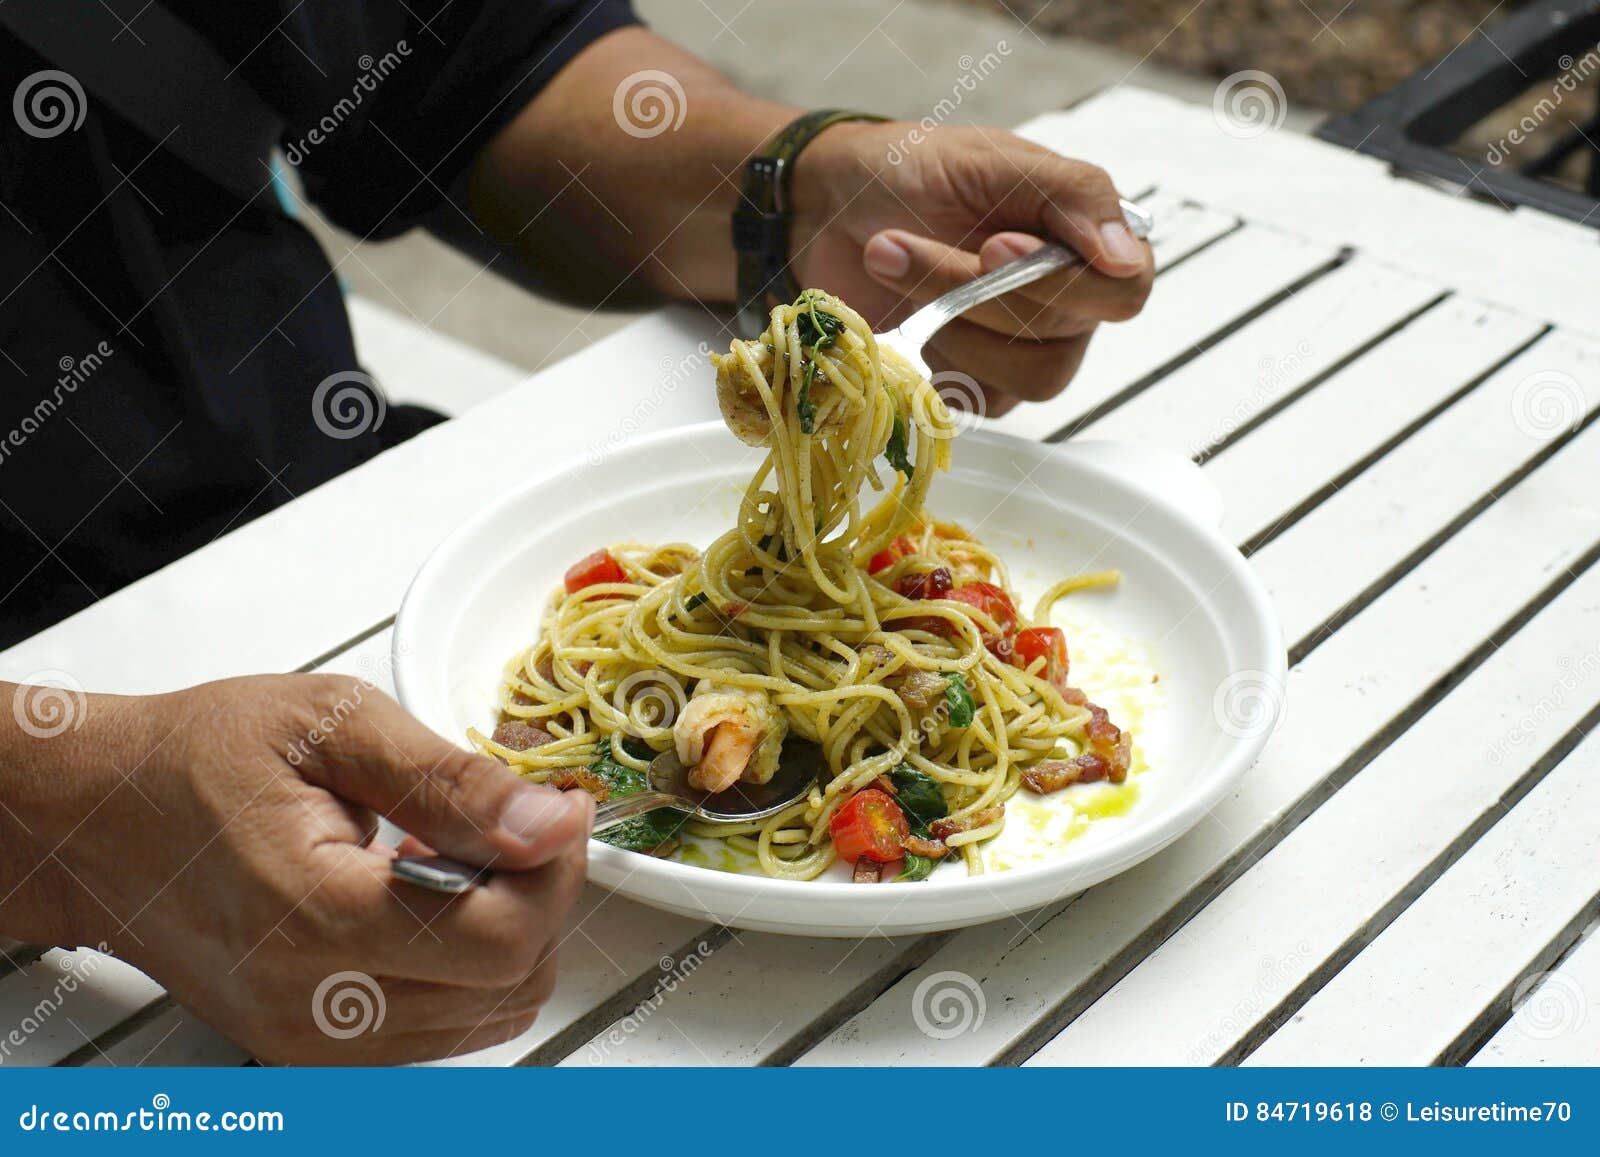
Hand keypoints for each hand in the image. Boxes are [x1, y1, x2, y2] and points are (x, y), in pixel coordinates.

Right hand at [0, 674, 593, 1063]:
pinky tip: (427, 900)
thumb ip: (449, 780)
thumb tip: (546, 823)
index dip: (555, 871)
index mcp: (319, 916)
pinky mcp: (316, 1048)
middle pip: (510, 982)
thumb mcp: (333, 725)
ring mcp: (314, 1040)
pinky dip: (466, 965)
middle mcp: (317, 1003)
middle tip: (508, 824)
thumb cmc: (196, 762)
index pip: (504, 938)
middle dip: (540, 896)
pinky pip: (444, 1027)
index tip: (554, 810)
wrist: (99, 822)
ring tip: (454, 857)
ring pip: (490, 1014)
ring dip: (507, 933)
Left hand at [791, 122, 1153, 418]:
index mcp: (1088, 238)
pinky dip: (936, 359)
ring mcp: (1025, 345)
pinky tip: (909, 314)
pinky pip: (980, 400)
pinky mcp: (978, 376)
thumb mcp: (990, 158)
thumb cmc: (912, 169)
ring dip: (949, 327)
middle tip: (902, 243)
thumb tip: (1126, 259)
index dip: (1061, 284)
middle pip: (1059, 338)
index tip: (992, 247)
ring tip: (893, 265)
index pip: (1123, 292)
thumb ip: (1071, 195)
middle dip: (972, 292)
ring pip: (1025, 380)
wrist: (832, 205)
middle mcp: (1069, 298)